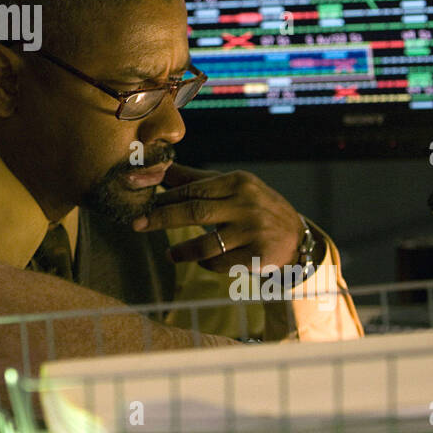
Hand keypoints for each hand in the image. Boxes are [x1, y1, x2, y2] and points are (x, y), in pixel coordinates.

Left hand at [132, 163, 303, 271]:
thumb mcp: (231, 187)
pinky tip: (201, 260)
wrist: (295, 237)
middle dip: (162, 218)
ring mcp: (253, 231)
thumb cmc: (252, 206)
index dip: (163, 196)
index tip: (137, 197)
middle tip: (137, 224)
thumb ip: (194, 179)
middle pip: (195, 212)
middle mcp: (246, 204)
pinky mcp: (258, 257)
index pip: (192, 189)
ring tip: (169, 254)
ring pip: (207, 244)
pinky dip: (206, 263)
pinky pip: (220, 263)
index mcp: (237, 181)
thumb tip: (155, 168)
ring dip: (182, 250)